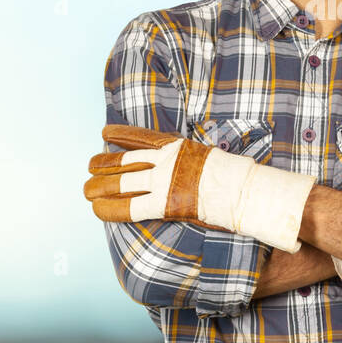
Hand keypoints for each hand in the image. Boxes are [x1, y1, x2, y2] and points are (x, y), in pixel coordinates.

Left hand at [85, 123, 315, 252]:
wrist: (256, 194)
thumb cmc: (240, 181)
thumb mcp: (211, 161)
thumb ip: (193, 163)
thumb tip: (185, 167)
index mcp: (179, 149)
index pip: (142, 138)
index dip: (121, 135)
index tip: (105, 132)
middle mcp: (169, 162)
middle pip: (126, 160)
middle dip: (103, 165)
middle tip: (88, 168)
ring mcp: (167, 181)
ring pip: (124, 182)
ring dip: (101, 185)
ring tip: (85, 188)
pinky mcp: (169, 203)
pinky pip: (133, 208)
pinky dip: (113, 208)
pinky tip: (97, 210)